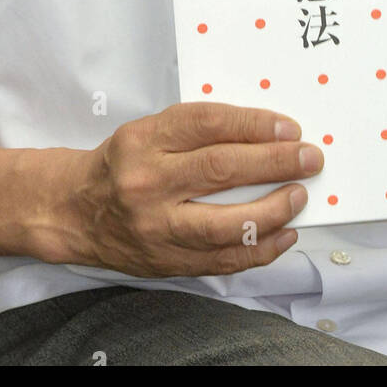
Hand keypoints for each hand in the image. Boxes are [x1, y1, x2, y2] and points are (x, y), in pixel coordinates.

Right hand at [51, 101, 321, 276]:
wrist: (76, 211)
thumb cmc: (123, 162)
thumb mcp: (149, 131)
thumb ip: (199, 131)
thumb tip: (266, 134)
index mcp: (145, 140)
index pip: (207, 125)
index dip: (253, 125)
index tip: (289, 129)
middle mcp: (148, 182)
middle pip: (221, 170)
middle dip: (274, 163)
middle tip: (310, 159)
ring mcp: (157, 227)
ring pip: (224, 223)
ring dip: (272, 210)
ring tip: (299, 196)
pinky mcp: (166, 261)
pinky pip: (222, 260)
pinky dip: (259, 249)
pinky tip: (284, 234)